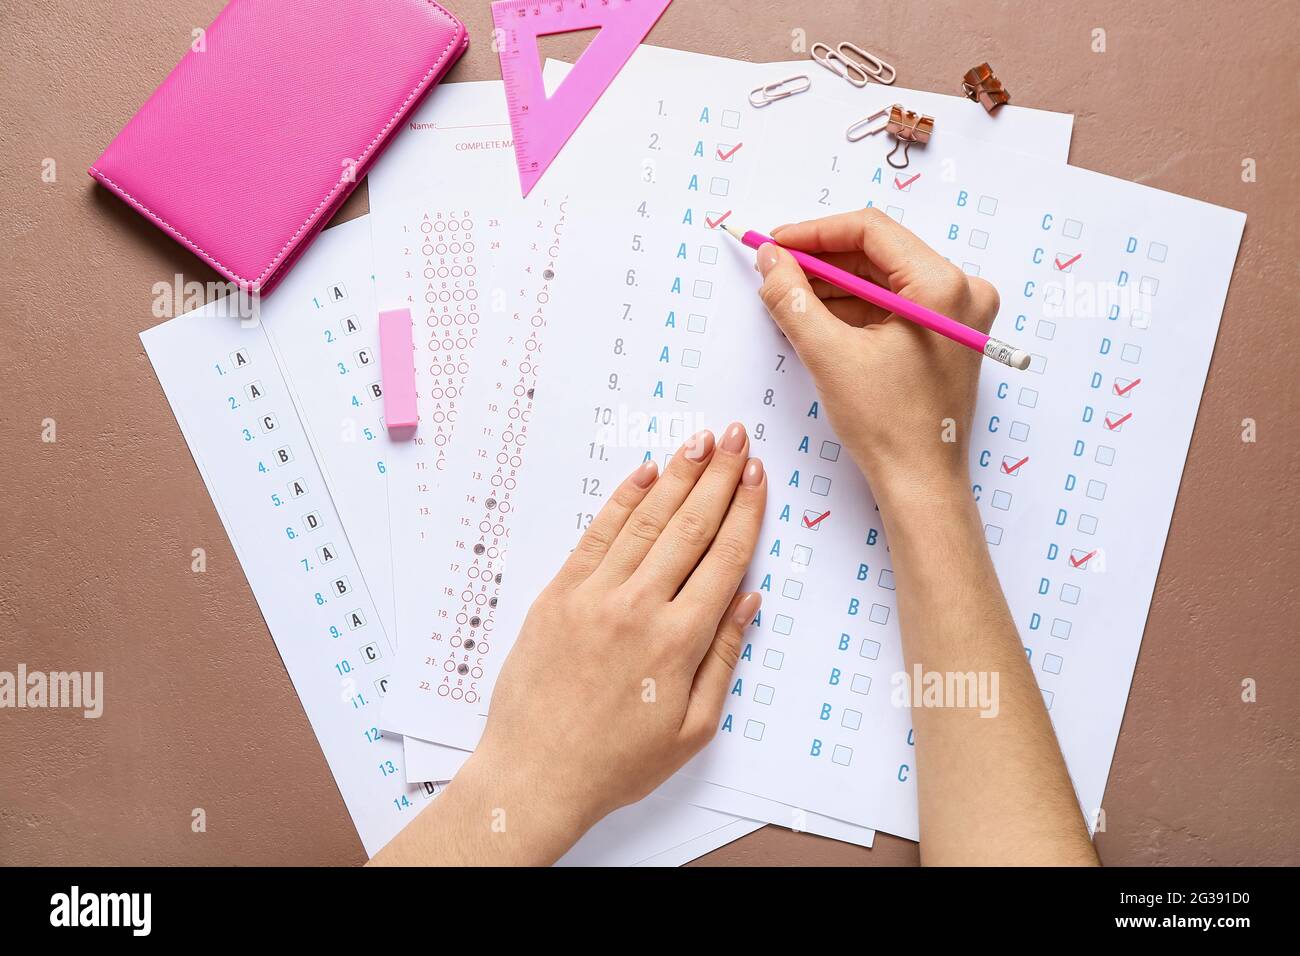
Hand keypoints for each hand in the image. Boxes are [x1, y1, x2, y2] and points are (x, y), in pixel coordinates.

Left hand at [461, 425, 765, 860]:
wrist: (534, 774)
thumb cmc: (617, 762)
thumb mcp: (693, 729)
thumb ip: (723, 658)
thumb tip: (748, 600)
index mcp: (679, 641)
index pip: (724, 557)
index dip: (745, 510)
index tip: (758, 474)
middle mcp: (639, 606)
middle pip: (690, 526)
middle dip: (718, 475)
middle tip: (735, 435)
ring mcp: (594, 595)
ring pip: (646, 521)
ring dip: (677, 475)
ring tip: (700, 441)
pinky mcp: (558, 594)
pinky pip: (596, 535)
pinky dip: (622, 500)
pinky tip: (645, 474)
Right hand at [755, 208, 999, 502]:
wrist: (920, 482)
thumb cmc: (887, 425)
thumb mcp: (828, 355)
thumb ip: (792, 297)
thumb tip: (769, 258)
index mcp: (943, 286)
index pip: (870, 230)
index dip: (814, 233)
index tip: (775, 244)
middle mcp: (961, 290)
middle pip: (878, 253)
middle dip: (822, 261)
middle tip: (774, 270)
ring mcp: (958, 313)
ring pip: (882, 278)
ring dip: (834, 285)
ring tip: (788, 298)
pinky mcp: (947, 334)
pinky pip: (893, 304)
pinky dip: (854, 308)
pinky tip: (816, 318)